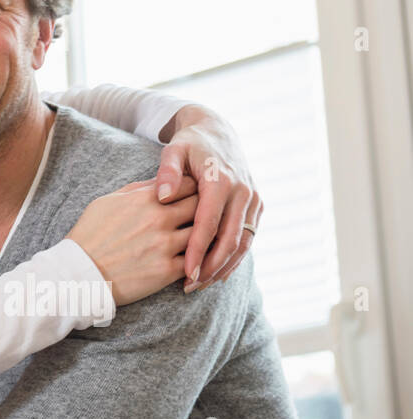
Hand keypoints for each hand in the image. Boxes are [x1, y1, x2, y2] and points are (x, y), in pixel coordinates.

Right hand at [68, 175, 198, 305]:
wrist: (80, 272)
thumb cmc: (91, 234)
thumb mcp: (108, 201)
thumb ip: (138, 190)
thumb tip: (161, 181)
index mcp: (145, 199)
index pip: (188, 183)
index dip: (196, 187)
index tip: (197, 193)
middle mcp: (159, 218)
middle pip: (202, 205)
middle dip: (208, 207)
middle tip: (210, 213)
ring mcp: (165, 245)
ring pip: (204, 233)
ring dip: (207, 234)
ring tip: (209, 237)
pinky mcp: (167, 271)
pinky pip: (197, 261)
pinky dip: (200, 259)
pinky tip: (200, 259)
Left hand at [156, 105, 262, 292]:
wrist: (217, 132)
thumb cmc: (189, 144)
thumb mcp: (173, 150)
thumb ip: (167, 172)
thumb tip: (162, 196)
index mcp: (221, 181)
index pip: (209, 224)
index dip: (198, 251)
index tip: (186, 273)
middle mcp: (242, 192)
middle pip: (230, 239)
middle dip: (212, 267)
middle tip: (192, 286)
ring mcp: (253, 199)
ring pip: (243, 242)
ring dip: (225, 266)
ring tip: (202, 284)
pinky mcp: (257, 205)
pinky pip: (248, 236)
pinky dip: (235, 257)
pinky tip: (218, 272)